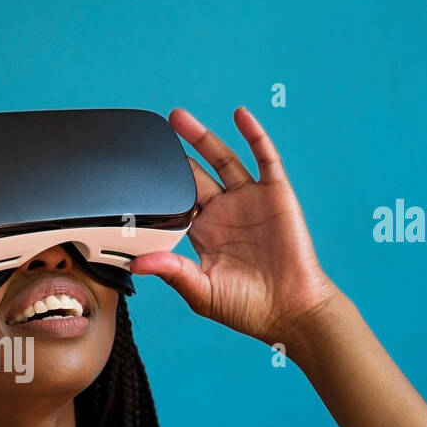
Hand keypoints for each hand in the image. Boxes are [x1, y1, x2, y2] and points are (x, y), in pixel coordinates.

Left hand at [129, 106, 341, 347]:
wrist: (291, 310)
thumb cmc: (248, 308)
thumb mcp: (201, 291)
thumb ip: (171, 271)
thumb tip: (136, 264)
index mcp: (204, 233)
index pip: (176, 201)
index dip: (159, 186)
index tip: (135, 172)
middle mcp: (225, 212)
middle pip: (194, 174)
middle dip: (175, 154)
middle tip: (155, 133)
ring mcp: (250, 200)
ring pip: (223, 160)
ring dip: (203, 137)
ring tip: (179, 118)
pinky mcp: (276, 194)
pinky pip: (265, 158)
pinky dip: (253, 135)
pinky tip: (239, 115)